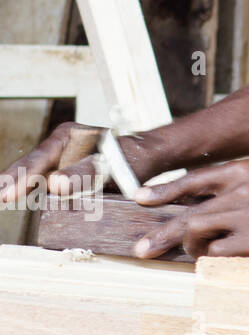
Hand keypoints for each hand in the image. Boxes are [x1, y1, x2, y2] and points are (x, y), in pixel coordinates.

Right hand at [0, 122, 166, 205]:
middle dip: (13, 181)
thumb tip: (54, 184)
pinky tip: (13, 199)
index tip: (8, 194)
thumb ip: (85, 174)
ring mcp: (60, 158)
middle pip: (32, 164)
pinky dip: (29, 190)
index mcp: (70, 135)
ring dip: (17, 187)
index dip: (22, 177)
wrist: (147, 158)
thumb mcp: (112, 165)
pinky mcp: (64, 173)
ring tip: (2, 197)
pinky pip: (43, 181)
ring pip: (34, 173)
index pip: (40, 158)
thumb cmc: (133, 159)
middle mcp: (61, 145)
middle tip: (0, 196)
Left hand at [131, 160, 248, 258]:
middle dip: (161, 235)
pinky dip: (211, 259)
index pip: (192, 179)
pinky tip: (217, 258)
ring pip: (195, 235)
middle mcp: (238, 192)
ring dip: (191, 247)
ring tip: (194, 252)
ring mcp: (242, 217)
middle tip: (142, 248)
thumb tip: (201, 204)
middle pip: (187, 215)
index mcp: (241, 170)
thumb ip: (234, 185)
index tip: (141, 199)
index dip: (163, 190)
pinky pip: (215, 255)